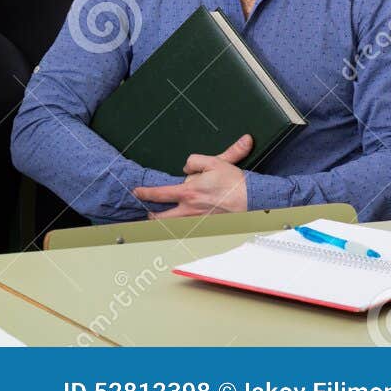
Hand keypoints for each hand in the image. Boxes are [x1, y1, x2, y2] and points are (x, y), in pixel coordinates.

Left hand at [133, 134, 252, 217]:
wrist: (254, 200)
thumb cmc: (235, 182)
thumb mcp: (215, 162)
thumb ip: (195, 161)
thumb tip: (186, 168)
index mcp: (188, 192)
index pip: (159, 194)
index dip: (145, 193)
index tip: (137, 192)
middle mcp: (190, 209)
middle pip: (162, 218)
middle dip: (151, 216)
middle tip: (146, 213)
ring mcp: (199, 220)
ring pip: (175, 226)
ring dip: (165, 224)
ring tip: (157, 222)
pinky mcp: (208, 226)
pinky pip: (190, 229)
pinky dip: (182, 229)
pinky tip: (179, 227)